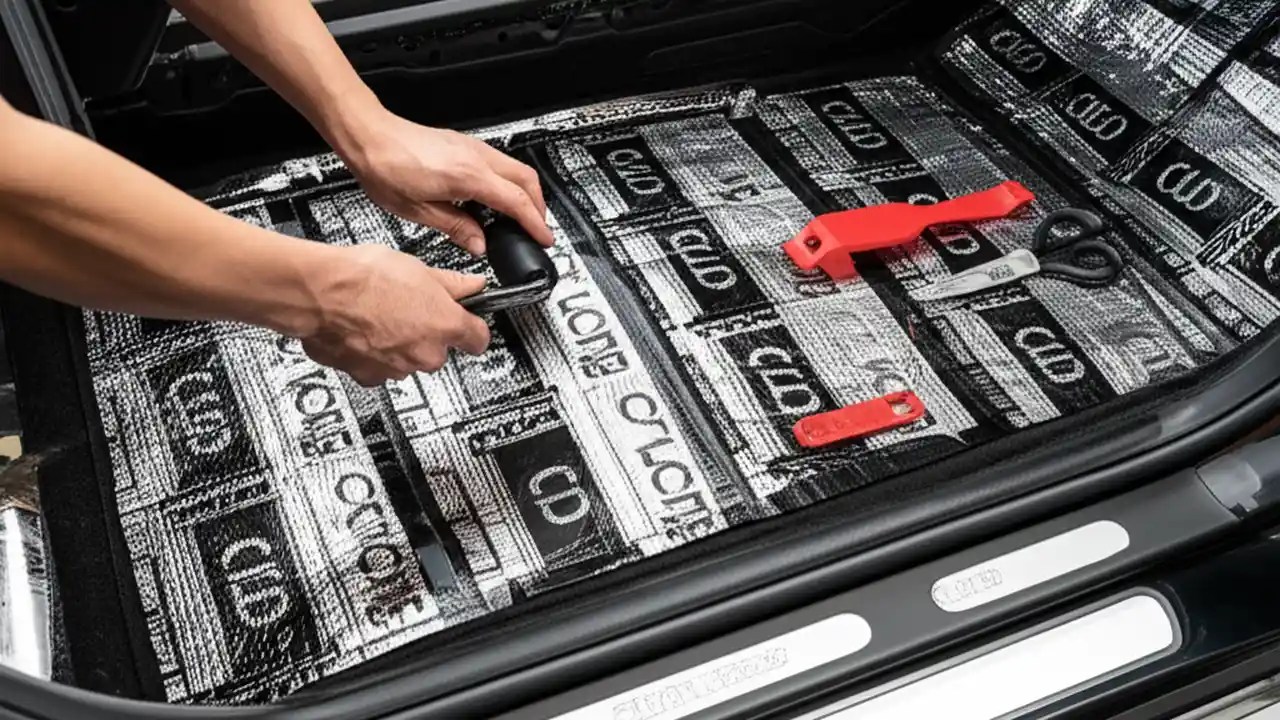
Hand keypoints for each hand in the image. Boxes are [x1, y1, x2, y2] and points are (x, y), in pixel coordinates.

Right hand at [297, 244, 490, 385]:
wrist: (317, 292)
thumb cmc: (363, 278)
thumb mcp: (419, 268)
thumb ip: (452, 284)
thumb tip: (473, 286)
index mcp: (445, 327)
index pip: (479, 339)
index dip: (472, 328)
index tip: (467, 322)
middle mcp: (425, 355)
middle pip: (439, 351)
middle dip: (428, 334)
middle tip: (410, 308)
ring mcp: (397, 369)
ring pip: (408, 361)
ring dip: (399, 344)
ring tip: (380, 316)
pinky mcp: (368, 376)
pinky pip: (379, 368)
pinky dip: (373, 354)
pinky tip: (363, 330)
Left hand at [341, 111, 553, 254]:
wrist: (368, 136)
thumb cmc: (385, 167)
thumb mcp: (419, 211)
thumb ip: (456, 228)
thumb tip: (479, 243)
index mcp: (468, 176)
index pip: (516, 202)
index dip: (535, 223)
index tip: (544, 238)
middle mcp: (476, 157)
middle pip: (527, 179)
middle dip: (539, 206)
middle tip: (537, 229)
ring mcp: (471, 147)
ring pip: (516, 168)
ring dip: (525, 192)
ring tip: (519, 216)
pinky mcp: (463, 145)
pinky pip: (499, 163)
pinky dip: (508, 182)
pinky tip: (495, 198)